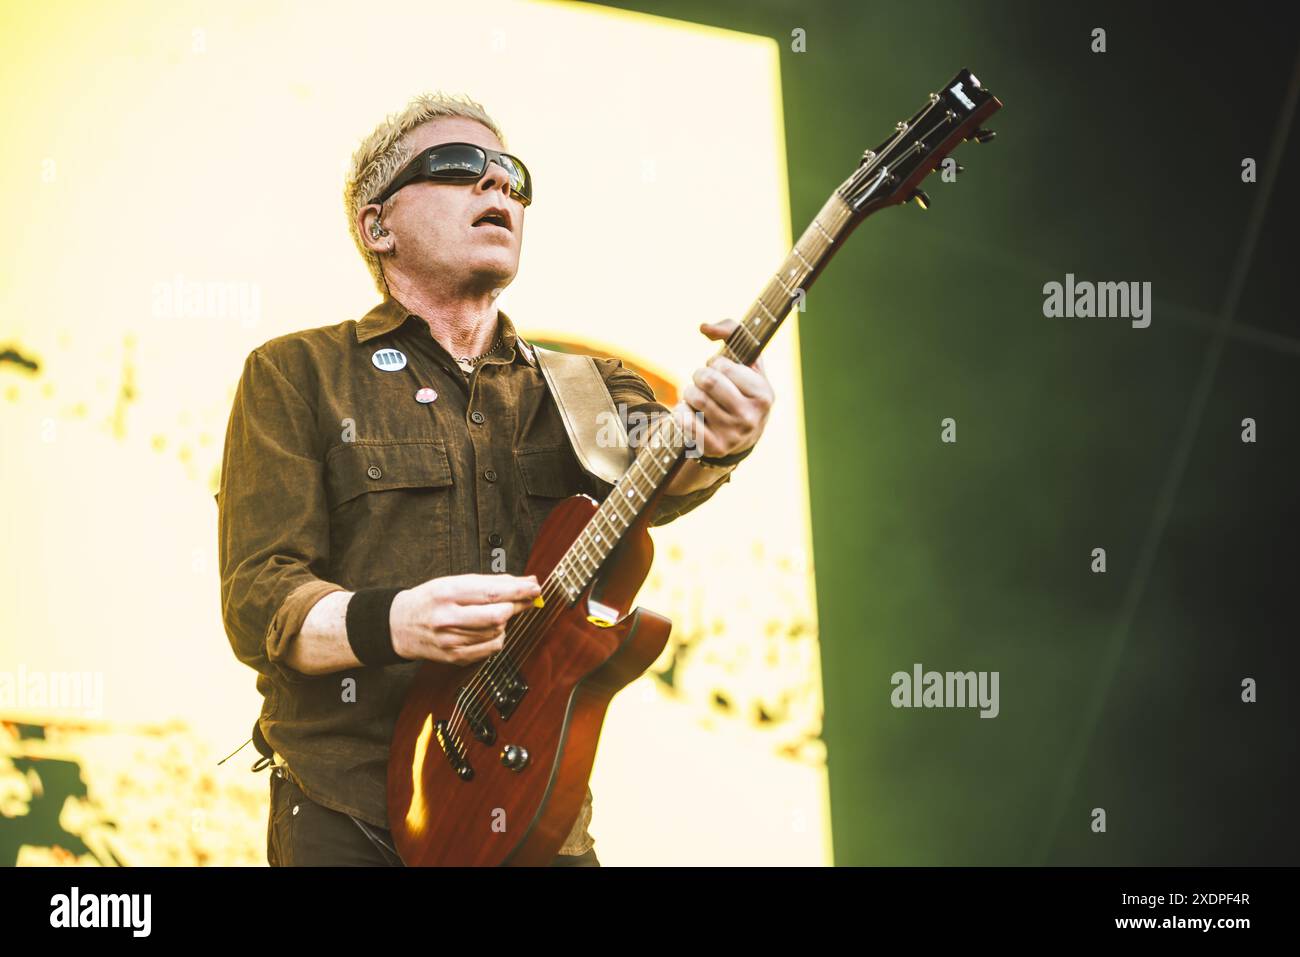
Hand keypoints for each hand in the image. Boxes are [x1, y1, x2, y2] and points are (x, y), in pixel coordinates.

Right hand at [391, 573, 540, 664]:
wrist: (399, 625)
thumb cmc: (429, 600)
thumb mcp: (453, 582)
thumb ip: (490, 582)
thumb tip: (525, 581)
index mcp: (447, 593)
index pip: (490, 592)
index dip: (518, 590)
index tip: (535, 587)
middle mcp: (447, 617)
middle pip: (496, 615)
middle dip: (516, 607)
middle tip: (523, 600)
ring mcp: (450, 640)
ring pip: (497, 632)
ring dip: (505, 622)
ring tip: (496, 613)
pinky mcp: (454, 657)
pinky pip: (490, 648)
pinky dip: (497, 637)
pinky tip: (488, 630)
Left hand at [674, 319, 774, 457]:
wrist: (744, 436)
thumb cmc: (743, 388)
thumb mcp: (748, 360)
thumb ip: (732, 330)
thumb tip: (703, 327)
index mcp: (764, 394)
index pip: (722, 365)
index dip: (715, 363)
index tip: (721, 370)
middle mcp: (750, 416)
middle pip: (707, 380)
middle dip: (699, 375)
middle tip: (704, 380)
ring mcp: (732, 435)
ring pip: (694, 398)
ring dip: (690, 392)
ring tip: (699, 397)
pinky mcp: (714, 448)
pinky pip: (683, 421)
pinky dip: (681, 411)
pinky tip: (691, 413)